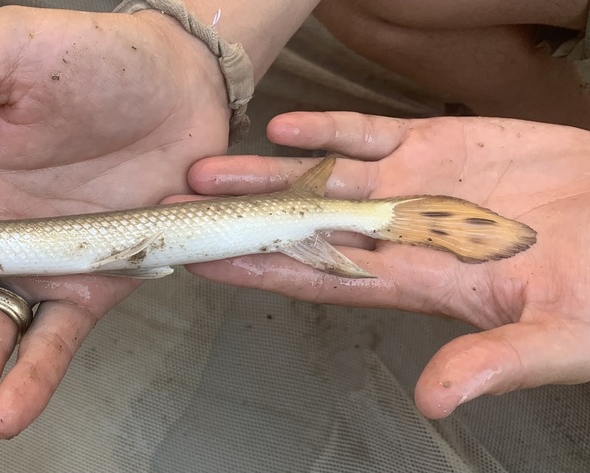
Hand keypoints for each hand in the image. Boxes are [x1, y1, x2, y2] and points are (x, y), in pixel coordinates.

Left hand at [179, 111, 589, 417]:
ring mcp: (413, 187)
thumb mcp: (559, 336)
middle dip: (241, 220)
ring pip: (322, 177)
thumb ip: (495, 363)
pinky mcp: (438, 144)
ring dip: (266, 174)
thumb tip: (436, 402)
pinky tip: (285, 128)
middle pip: (302, 227)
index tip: (208, 265)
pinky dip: (328, 130)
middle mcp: (399, 235)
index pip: (321, 278)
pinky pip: (370, 135)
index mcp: (418, 282)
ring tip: (209, 171)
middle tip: (179, 212)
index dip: (262, 272)